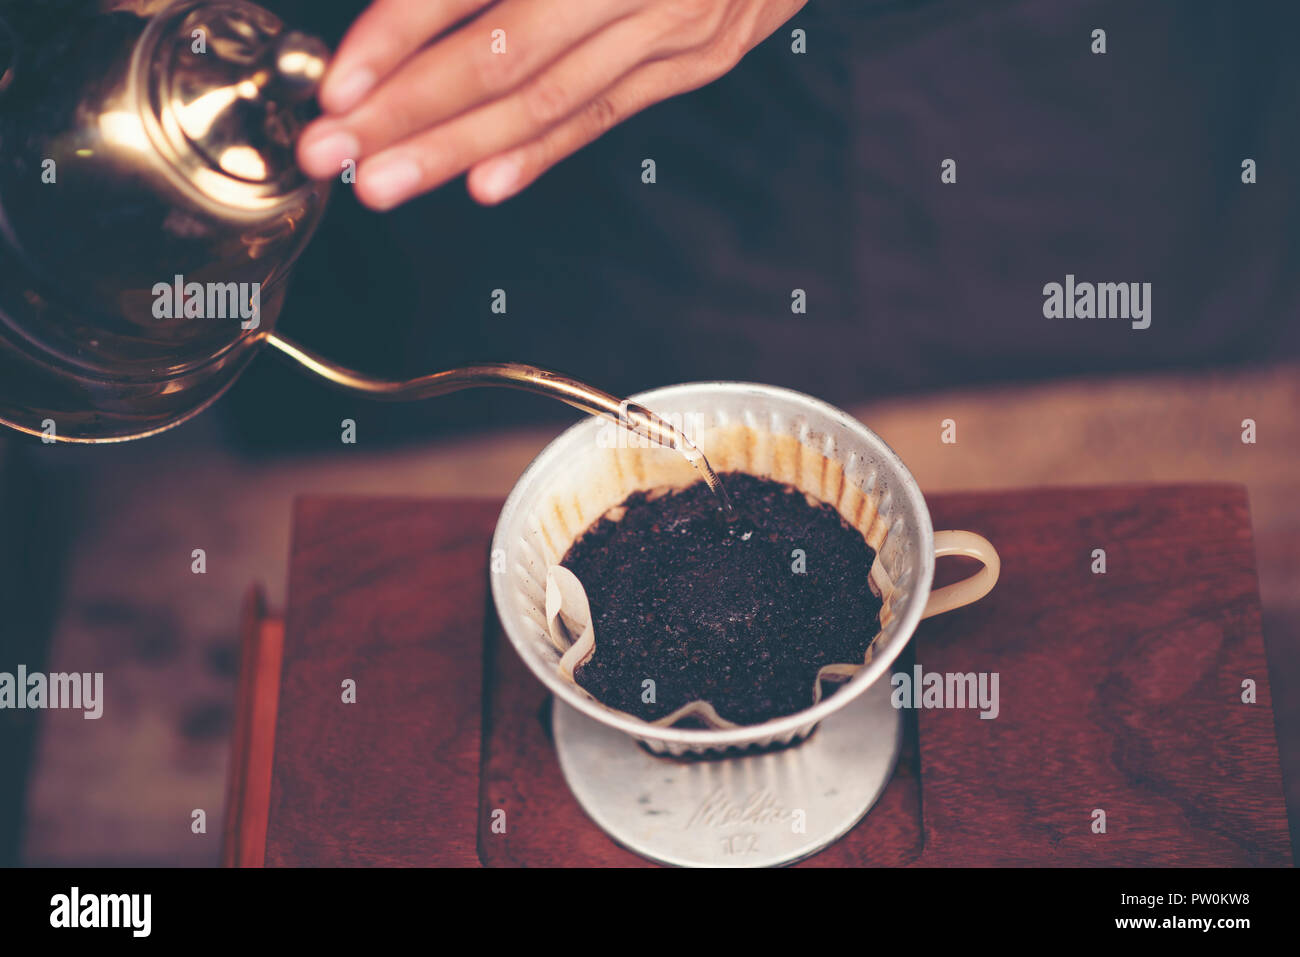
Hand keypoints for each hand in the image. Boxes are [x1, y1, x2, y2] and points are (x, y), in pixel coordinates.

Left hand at [296, 0, 806, 208]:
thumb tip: (417, 4)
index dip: (400, 35)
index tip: (341, 85)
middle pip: (503, 59)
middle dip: (408, 114)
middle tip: (335, 154)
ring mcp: (671, 25)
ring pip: (548, 100)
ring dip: (458, 150)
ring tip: (386, 181)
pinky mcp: (693, 59)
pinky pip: (605, 112)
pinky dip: (542, 152)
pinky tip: (486, 184)